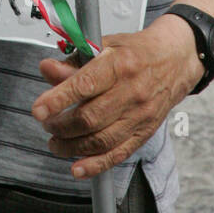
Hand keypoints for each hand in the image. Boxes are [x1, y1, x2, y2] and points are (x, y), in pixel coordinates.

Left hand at [30, 15, 204, 178]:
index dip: (58, 99)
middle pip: (90, 118)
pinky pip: (118, 154)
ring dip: (72, 147)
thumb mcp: (104, 45)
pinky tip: (77, 167)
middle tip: (46, 123)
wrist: (174, 61)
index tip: (38, 109)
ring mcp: (139, 115)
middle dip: (61, 125)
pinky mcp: (144, 133)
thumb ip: (74, 60)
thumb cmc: (136, 52)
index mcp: (119, 64)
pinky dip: (95, 165)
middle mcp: (131, 92)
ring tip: (55, 143)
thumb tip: (47, 69)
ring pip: (101, 140)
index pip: (85, 84)